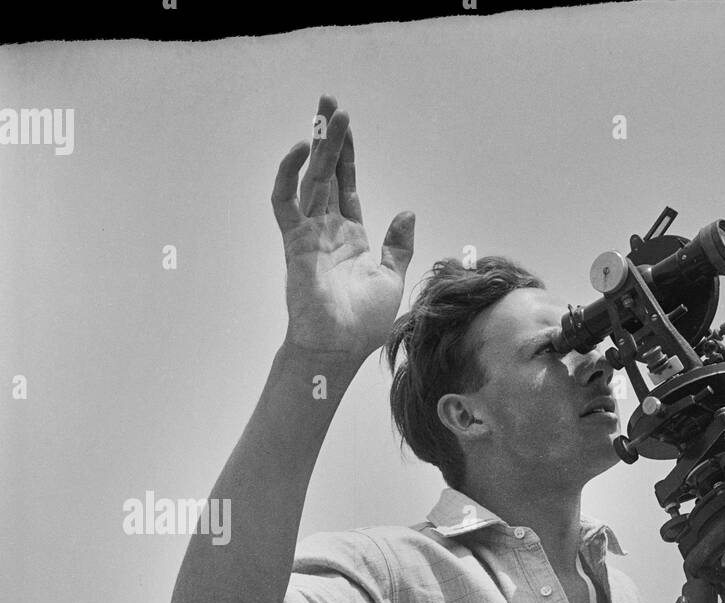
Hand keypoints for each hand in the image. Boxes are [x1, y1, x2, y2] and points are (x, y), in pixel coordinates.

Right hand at [270, 94, 415, 360]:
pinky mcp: (295, 242)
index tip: (348, 125)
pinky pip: (285, 202)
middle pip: (327, 173)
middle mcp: (327, 230)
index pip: (346, 185)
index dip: (347, 155)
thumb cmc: (362, 323)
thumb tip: (407, 212)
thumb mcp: (391, 278)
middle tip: (329, 100)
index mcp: (349, 237)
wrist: (338, 349)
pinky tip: (300, 150)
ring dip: (319, 146)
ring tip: (328, 113)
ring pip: (311, 178)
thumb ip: (397, 245)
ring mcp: (309, 234)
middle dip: (328, 137)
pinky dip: (288, 175)